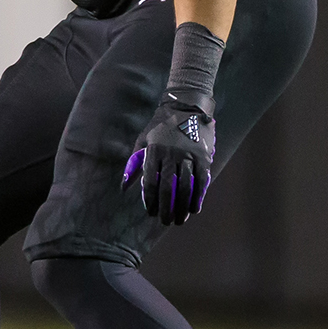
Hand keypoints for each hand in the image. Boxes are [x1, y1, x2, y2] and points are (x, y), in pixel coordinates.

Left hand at [122, 92, 215, 224]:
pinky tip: (194, 209)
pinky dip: (198, 197)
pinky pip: (201, 181)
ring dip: (182, 207)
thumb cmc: (161, 126)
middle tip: (165, 221)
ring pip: (185, 188)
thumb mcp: (143, 139)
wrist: (187, 107)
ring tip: (179, 220)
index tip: (151, 213)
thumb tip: (124, 187)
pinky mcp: (203, 157)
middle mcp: (171, 155)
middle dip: (166, 209)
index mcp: (154, 151)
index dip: (150, 201)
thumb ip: (134, 163)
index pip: (150, 182)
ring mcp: (189, 156)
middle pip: (168, 189)